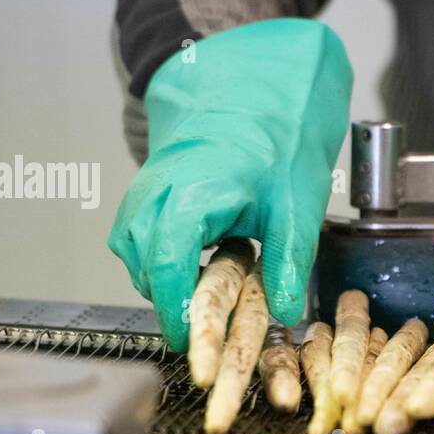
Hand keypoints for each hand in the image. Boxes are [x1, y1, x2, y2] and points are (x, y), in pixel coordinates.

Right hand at [109, 18, 351, 349]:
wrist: (258, 90)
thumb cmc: (280, 139)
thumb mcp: (299, 203)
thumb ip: (290, 260)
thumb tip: (285, 312)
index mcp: (195, 190)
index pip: (169, 264)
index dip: (177, 310)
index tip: (192, 343)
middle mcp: (156, 190)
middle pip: (145, 265)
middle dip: (171, 303)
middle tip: (208, 332)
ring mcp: (143, 191)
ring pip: (135, 254)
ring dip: (164, 282)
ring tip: (206, 294)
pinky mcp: (142, 195)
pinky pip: (137, 240)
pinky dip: (160, 262)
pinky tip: (197, 268)